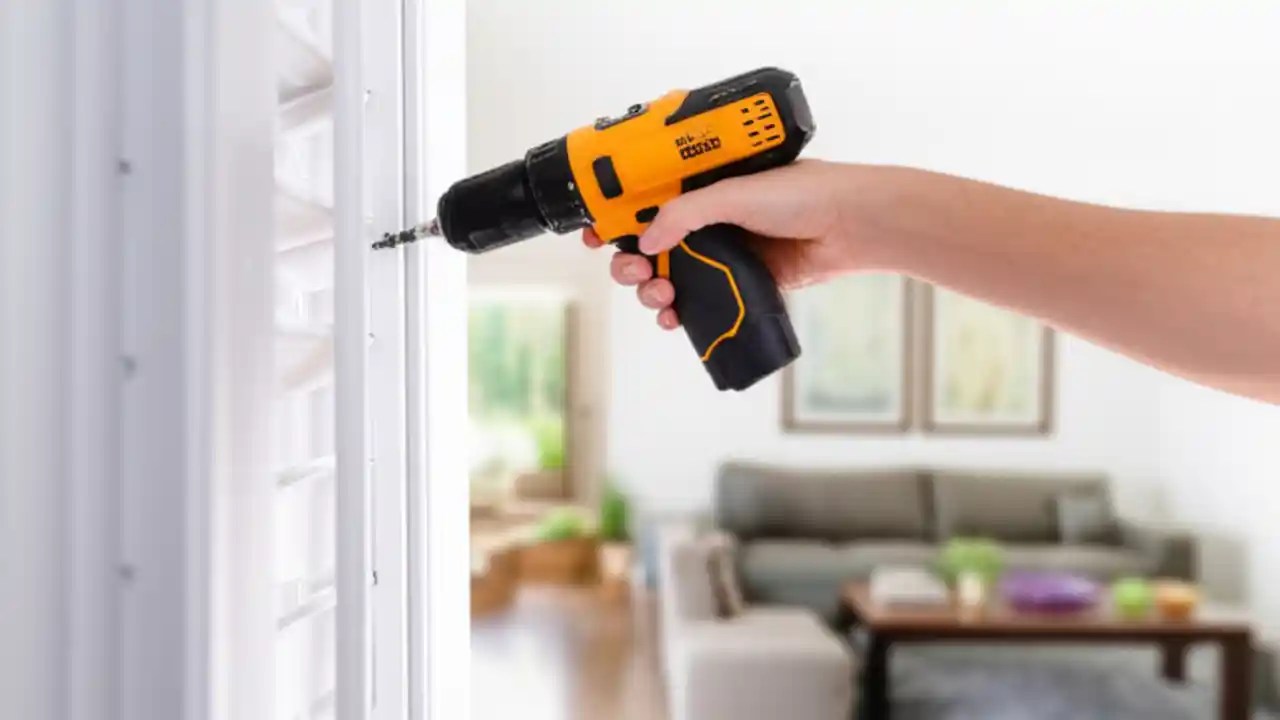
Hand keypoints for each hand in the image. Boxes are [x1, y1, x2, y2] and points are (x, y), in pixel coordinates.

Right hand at [582, 160, 865, 329]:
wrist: (851, 224)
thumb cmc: (804, 192)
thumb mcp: (734, 192)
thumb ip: (686, 212)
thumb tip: (647, 236)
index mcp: (700, 185)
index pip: (644, 199)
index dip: (615, 216)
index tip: (595, 232)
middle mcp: (707, 217)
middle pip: (648, 244)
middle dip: (630, 261)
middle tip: (634, 269)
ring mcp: (722, 252)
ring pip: (668, 276)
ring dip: (652, 288)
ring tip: (660, 293)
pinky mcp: (739, 282)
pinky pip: (697, 301)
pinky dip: (678, 312)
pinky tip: (673, 317)